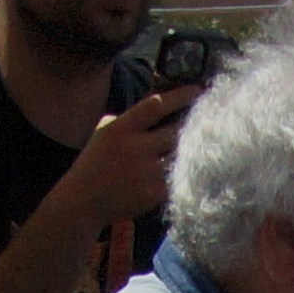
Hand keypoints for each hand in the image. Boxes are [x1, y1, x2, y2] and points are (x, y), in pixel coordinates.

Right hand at [61, 86, 198, 235]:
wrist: (83, 201)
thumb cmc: (94, 164)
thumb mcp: (103, 133)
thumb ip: (126, 119)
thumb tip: (156, 104)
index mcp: (121, 128)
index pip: (156, 105)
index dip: (180, 96)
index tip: (197, 90)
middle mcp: (135, 147)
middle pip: (176, 130)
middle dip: (193, 124)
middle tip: (210, 119)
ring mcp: (146, 171)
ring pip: (180, 154)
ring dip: (192, 149)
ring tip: (205, 143)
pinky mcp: (154, 193)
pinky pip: (179, 177)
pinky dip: (187, 171)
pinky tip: (195, 167)